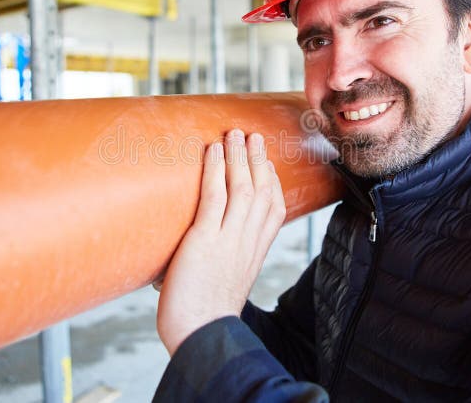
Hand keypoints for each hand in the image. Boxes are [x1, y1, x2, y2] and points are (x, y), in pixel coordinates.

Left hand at [156, 129, 285, 355]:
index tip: (266, 164)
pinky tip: (213, 151)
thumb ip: (221, 264)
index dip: (271, 182)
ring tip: (234, 133)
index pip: (273, 210)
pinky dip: (215, 170)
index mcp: (255, 253)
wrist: (203, 337)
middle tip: (253, 135)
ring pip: (241, 188)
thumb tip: (196, 254)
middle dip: (257, 160)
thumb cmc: (206, 318)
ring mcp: (228, 240)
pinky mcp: (205, 241)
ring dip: (238, 156)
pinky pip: (215, 198)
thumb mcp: (225, 284)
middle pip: (261, 191)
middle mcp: (247, 242)